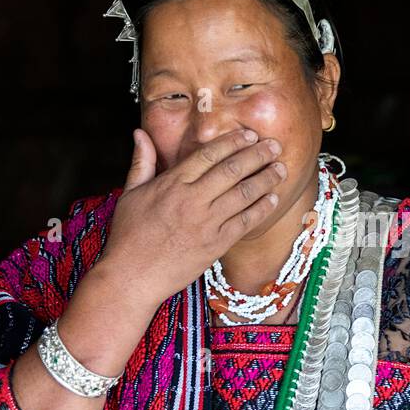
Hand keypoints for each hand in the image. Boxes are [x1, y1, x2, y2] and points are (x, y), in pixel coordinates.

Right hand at [92, 126, 286, 303]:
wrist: (132, 277)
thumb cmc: (128, 236)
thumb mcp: (130, 193)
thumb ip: (142, 162)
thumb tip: (140, 133)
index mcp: (172, 183)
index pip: (209, 154)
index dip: (233, 142)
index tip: (250, 135)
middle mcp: (192, 199)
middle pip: (232, 170)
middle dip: (257, 155)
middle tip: (274, 145)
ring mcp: (206, 223)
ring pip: (243, 194)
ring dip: (265, 179)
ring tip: (280, 169)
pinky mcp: (215, 245)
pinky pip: (245, 222)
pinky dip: (261, 209)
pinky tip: (272, 199)